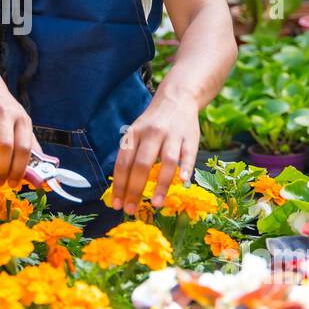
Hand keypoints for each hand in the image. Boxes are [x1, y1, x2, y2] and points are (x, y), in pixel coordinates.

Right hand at [0, 74, 38, 188]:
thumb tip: (38, 175)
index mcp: (21, 118)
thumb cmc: (5, 112)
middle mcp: (4, 113)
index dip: (19, 169)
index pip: (24, 147)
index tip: (14, 183)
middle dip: (2, 169)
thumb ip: (30, 146)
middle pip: (5, 146)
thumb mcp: (21, 123)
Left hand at [111, 90, 200, 214]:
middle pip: (141, 164)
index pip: (123, 163)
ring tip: (155, 204)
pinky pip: (188, 154)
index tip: (117, 205)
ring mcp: (172, 135)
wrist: (177, 98)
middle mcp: (151, 134)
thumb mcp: (136, 133)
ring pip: (166, 161)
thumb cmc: (152, 124)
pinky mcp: (190, 137)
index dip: (119, 185)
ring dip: (160, 184)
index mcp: (134, 134)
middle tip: (131, 210)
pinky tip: (183, 181)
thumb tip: (121, 189)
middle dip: (134, 189)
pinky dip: (186, 167)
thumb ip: (130, 156)